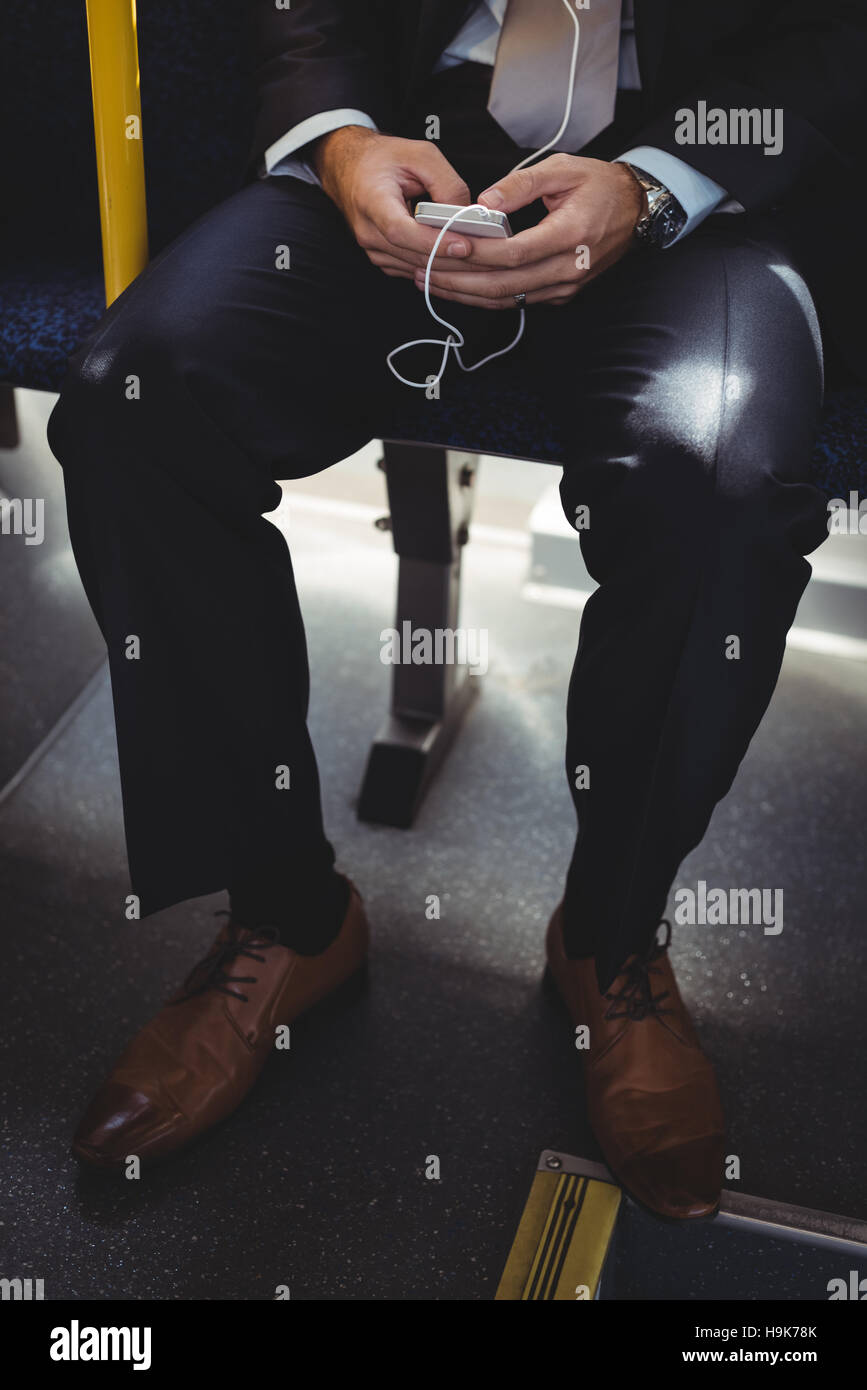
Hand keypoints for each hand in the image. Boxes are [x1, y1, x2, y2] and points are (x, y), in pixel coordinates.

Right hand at [313, 126, 479, 278]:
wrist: (350, 169)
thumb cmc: (382, 159)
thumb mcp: (419, 153)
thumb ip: (446, 182)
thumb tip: (467, 215)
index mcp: (371, 200)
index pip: (401, 230)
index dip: (434, 241)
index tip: (464, 245)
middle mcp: (368, 232)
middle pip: (415, 256)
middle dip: (455, 259)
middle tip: (491, 256)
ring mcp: (374, 250)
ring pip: (418, 268)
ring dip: (451, 268)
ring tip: (485, 260)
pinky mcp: (384, 259)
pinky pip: (414, 270)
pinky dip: (439, 268)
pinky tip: (463, 263)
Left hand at [412, 155, 645, 308]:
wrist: (636, 210)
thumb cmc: (600, 186)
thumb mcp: (563, 168)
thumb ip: (521, 184)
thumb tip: (484, 201)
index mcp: (570, 235)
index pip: (513, 252)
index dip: (477, 252)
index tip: (446, 244)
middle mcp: (568, 269)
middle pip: (504, 284)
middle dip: (459, 279)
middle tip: (423, 268)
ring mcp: (564, 286)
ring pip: (506, 299)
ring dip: (465, 293)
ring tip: (429, 280)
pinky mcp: (559, 294)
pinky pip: (516, 301)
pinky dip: (484, 296)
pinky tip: (458, 287)